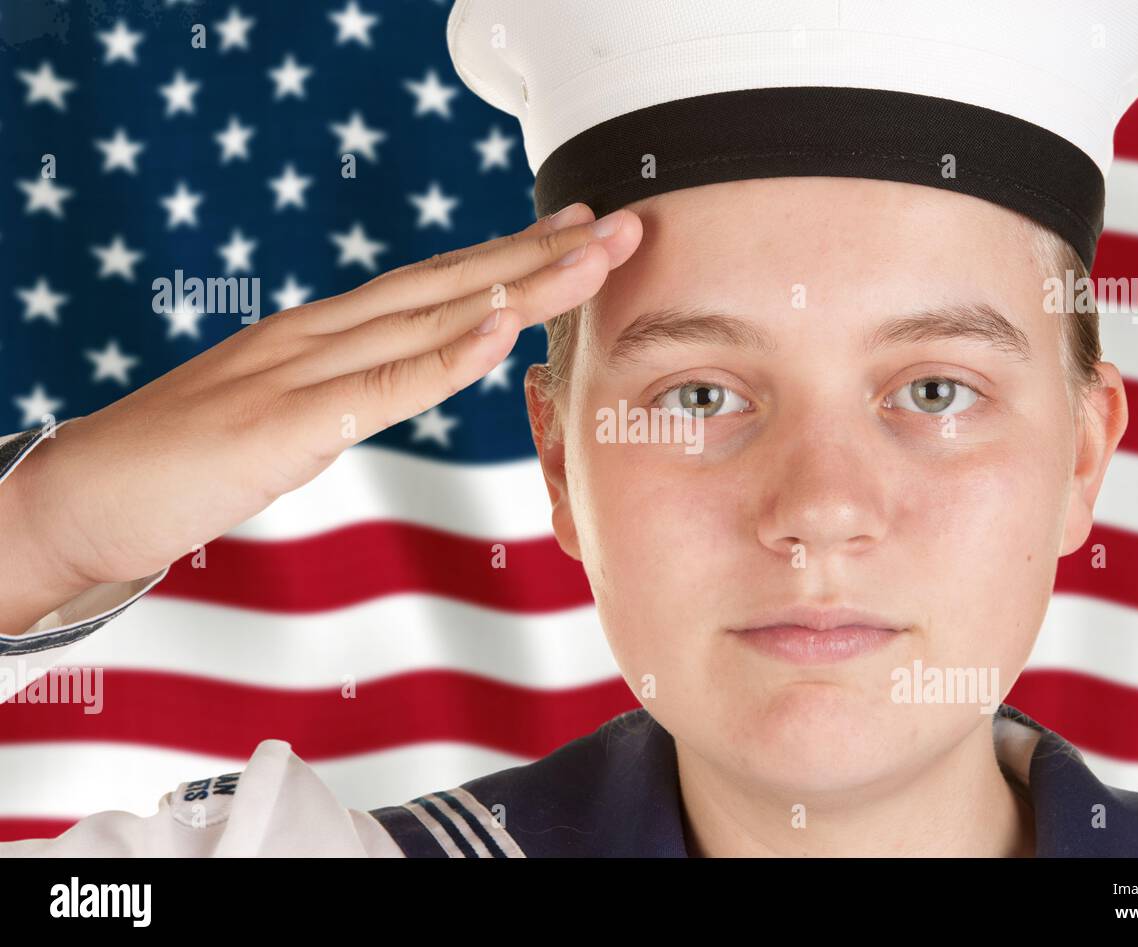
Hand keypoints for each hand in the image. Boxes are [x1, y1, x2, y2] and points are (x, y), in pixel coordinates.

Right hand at [1, 203, 641, 633]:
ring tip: (590, 256)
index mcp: (319, 335)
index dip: (507, 257)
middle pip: (447, 283)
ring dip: (519, 284)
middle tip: (617, 224)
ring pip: (431, 318)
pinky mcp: (285, 421)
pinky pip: (382, 385)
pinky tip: (498, 326)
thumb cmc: (177, 465)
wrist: (79, 496)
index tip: (572, 237)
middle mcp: (318, 334)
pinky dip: (446, 355)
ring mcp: (300, 370)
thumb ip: (339, 398)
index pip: (431, 286)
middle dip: (539, 254)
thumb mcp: (281, 420)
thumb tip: (389, 391)